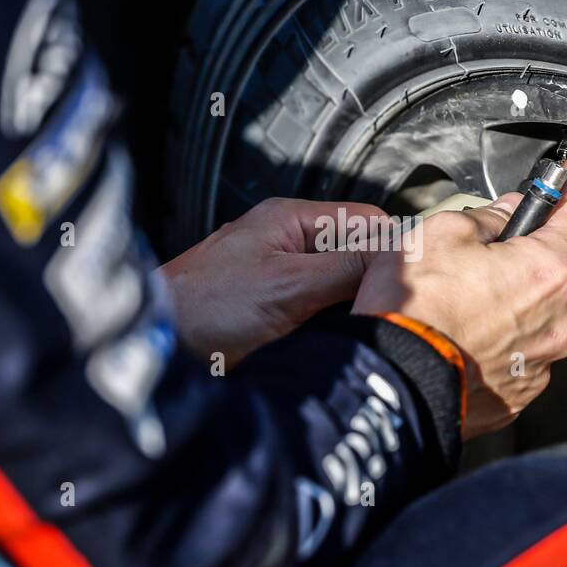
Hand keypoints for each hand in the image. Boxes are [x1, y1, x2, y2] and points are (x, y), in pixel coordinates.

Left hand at [159, 198, 387, 366]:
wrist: (156, 346)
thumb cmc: (206, 306)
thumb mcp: (289, 284)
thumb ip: (345, 268)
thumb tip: (398, 259)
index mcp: (289, 219)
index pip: (363, 220)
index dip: (390, 248)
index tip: (410, 281)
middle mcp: (285, 241)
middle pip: (352, 253)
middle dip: (371, 280)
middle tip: (389, 312)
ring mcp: (277, 276)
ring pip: (336, 285)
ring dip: (350, 306)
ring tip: (365, 329)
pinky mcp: (269, 309)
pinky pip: (315, 310)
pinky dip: (328, 324)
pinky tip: (337, 342)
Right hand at [352, 154, 566, 438]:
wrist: (394, 379)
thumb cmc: (415, 308)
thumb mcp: (443, 233)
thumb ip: (488, 218)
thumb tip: (506, 216)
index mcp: (547, 271)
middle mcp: (558, 321)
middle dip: (549, 254)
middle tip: (511, 246)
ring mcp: (542, 363)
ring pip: (553, 319)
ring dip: (531, 302)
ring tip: (483, 297)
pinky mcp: (520, 394)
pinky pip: (529, 357)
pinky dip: (513, 341)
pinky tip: (477, 334)